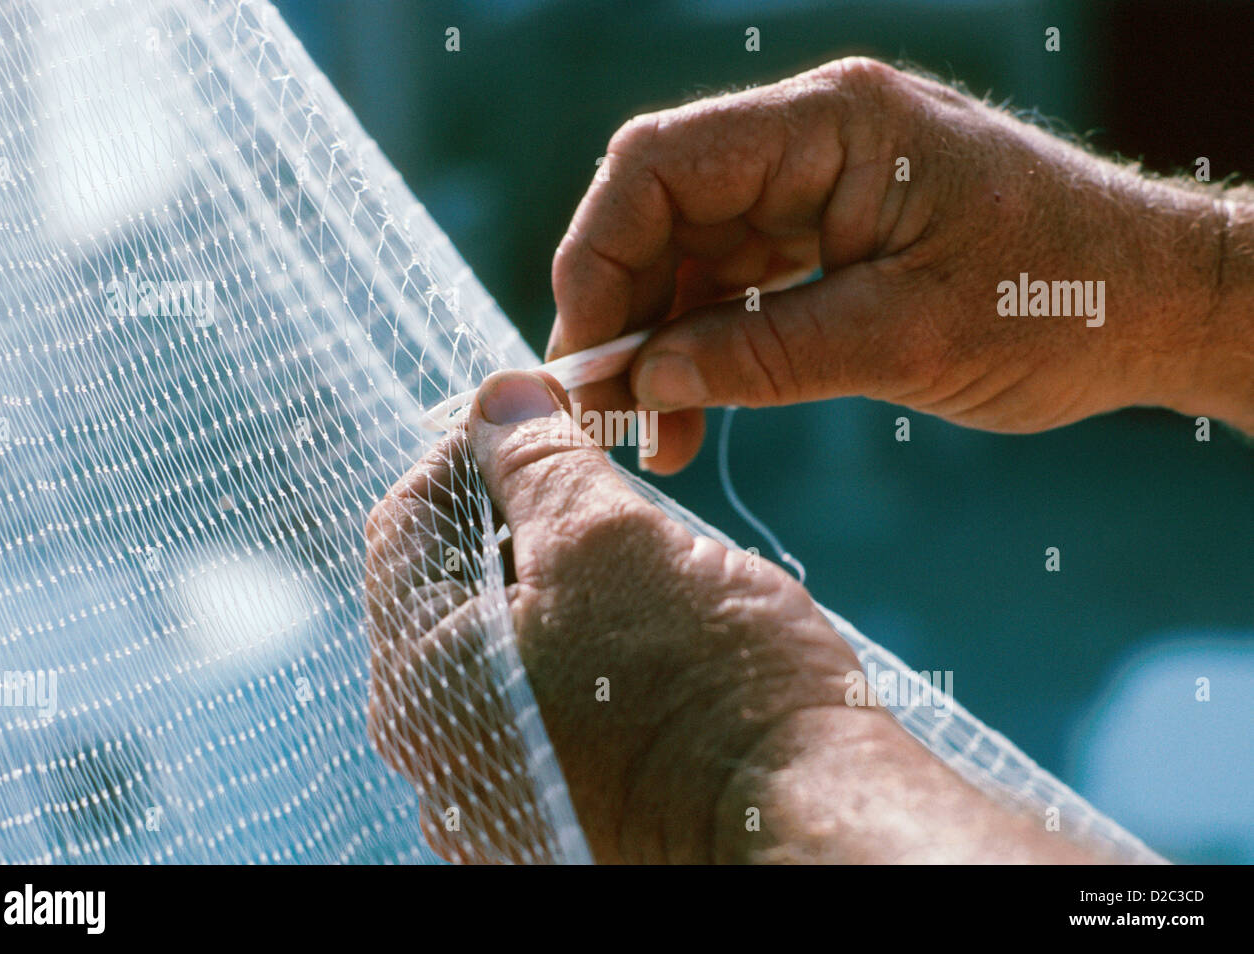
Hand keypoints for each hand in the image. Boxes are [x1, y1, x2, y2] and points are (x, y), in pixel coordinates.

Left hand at [365, 370, 1109, 862]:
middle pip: (450, 587)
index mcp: (423, 676)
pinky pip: (541, 706)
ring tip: (634, 568)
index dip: (471, 448)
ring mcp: (494, 794)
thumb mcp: (613, 540)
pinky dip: (575, 655)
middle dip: (515, 520)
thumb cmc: (711, 687)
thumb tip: (498, 397)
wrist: (801, 827)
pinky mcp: (556, 813)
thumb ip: (537, 462)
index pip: (407, 520)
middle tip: (596, 484)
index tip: (536, 418)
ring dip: (550, 588)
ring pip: (500, 648)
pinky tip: (642, 645)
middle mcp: (438, 749)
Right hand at [549, 57, 1253, 472]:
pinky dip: (705, 346)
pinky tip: (692, 411)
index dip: (598, 260)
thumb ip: (762, 356)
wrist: (1155, 306)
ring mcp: (817, 187)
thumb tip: (641, 382)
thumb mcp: (904, 340)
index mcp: (831, 126)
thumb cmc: (1059, 303)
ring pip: (690, 254)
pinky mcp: (829, 235)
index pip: (658, 165)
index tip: (585, 361)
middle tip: (608, 416)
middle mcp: (811, 141)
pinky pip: (736, 283)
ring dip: (659, 343)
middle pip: (661, 210)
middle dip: (621, 313)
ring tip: (655, 438)